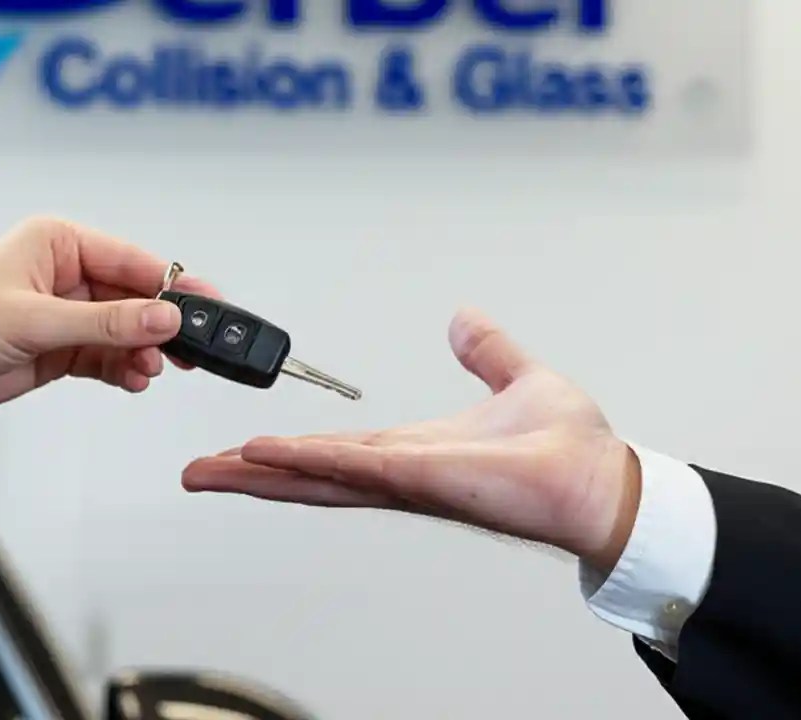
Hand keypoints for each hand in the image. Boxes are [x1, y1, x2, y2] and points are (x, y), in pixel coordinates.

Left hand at [0, 216, 216, 447]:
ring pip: (125, 331)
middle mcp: (66, 273)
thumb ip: (106, 323)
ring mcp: (64, 313)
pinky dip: (123, 369)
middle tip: (196, 351)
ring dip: (142, 352)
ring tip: (149, 372)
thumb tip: (166, 318)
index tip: (211, 309)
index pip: (134, 261)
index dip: (175, 287)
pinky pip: (106, 356)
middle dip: (163, 326)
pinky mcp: (57, 348)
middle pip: (136, 298)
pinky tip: (133, 380)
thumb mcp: (34, 321)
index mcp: (59, 243)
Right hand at [182, 308, 641, 571]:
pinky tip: (266, 454)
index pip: (332, 453)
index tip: (241, 450)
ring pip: (318, 477)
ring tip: (206, 473)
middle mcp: (398, 473)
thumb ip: (487, 351)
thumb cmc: (570, 448)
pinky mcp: (427, 477)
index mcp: (411, 452)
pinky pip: (356, 465)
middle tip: (195, 474)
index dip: (284, 454)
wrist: (604, 481)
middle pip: (308, 476)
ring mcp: (408, 480)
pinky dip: (308, 461)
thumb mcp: (517, 379)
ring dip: (260, 475)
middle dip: (249, 477)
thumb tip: (464, 319)